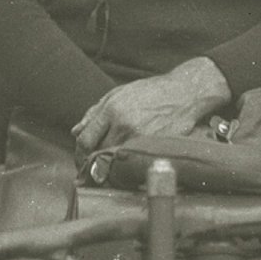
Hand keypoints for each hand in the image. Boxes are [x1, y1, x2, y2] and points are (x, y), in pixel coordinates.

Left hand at [73, 57, 231, 155]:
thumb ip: (94, 113)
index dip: (80, 154)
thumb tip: (75, 131)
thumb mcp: (118, 94)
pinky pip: (135, 163)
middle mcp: (124, 124)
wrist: (184, 92)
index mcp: (112, 109)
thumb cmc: (151, 92)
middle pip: (98, 154)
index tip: (81, 160)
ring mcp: (141, 137)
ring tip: (111, 166)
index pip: (85, 140)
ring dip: (110, 167)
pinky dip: (129, 166)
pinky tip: (130, 164)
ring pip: (116, 161)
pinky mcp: (155, 146)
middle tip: (93, 167)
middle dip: (93, 162)